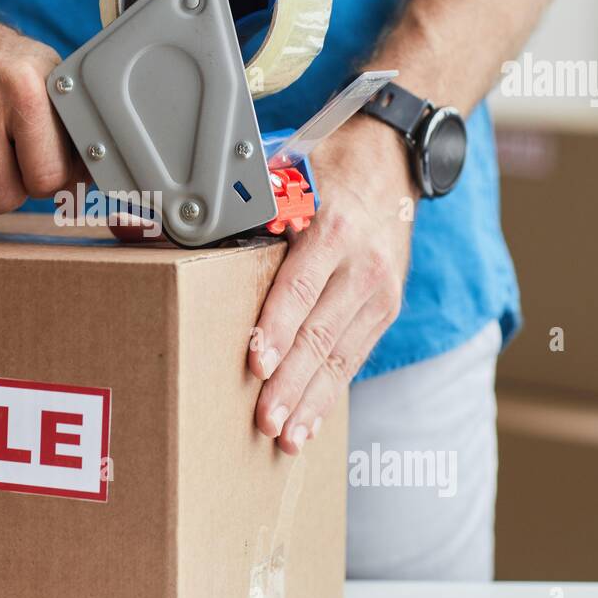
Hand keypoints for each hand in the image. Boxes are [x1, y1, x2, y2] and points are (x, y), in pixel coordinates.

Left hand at [248, 115, 416, 453]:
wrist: (395, 159)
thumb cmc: (329, 165)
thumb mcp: (293, 170)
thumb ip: (255, 202)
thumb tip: (201, 222)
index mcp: (334, 228)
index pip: (300, 287)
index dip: (277, 328)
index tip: (257, 363)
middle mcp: (363, 264)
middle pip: (321, 333)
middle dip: (291, 383)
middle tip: (264, 421)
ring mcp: (380, 291)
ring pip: (342, 356)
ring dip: (312, 402)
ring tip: (287, 438)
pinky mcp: (387, 309)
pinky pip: (356, 357)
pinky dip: (331, 393)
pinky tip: (311, 422)